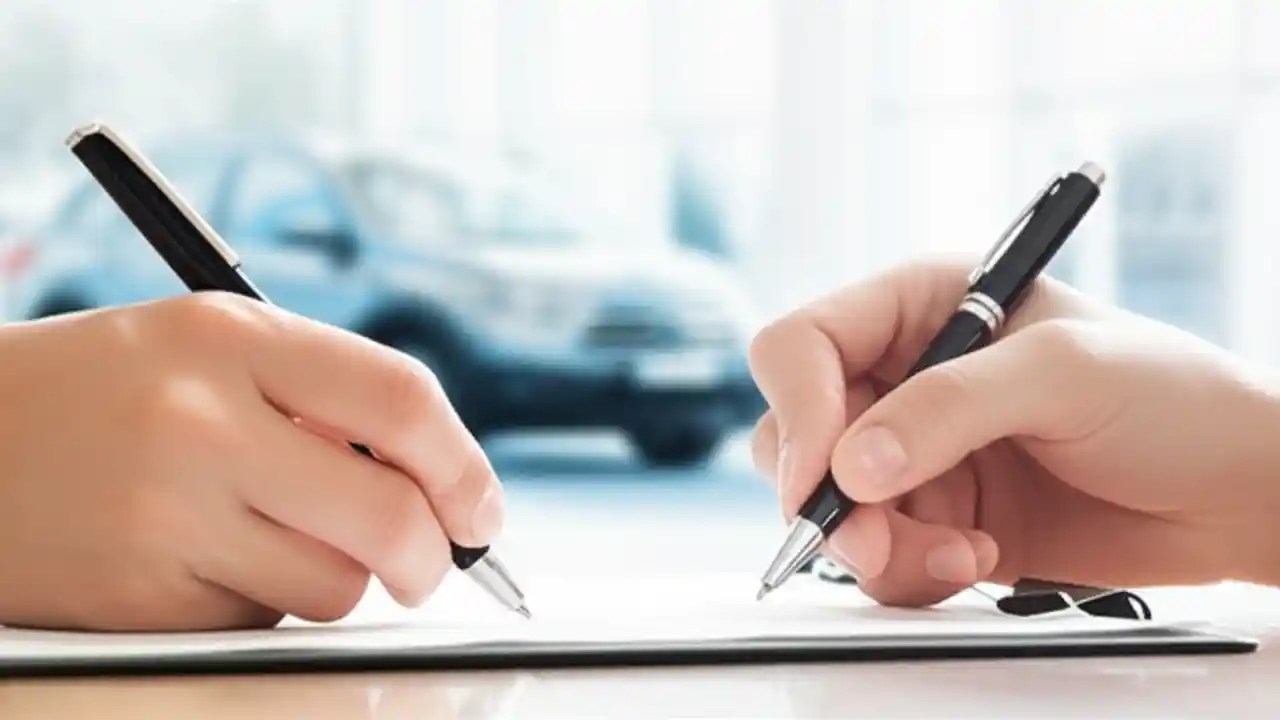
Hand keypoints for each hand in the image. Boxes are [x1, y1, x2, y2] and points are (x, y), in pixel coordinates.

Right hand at [0, 293, 502, 629]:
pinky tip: (201, 556)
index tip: (480, 508)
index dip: (465, 465)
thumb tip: (440, 479)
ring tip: (271, 534)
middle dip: (433, 555)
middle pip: (390, 514)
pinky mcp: (139, 597)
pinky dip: (260, 599)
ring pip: (334, 585)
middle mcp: (202, 421)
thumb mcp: (209, 345)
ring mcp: (167, 515)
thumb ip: (323, 396)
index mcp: (231, 337)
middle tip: (429, 563)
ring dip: (337, 576)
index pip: (401, 400)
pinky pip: (260, 618)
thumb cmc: (104, 390)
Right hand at [749, 259, 1279, 606]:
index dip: (799, 408)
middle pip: (795, 433)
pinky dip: (910, 570)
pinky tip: (977, 557)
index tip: (826, 474)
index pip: (803, 346)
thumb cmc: (1172, 397)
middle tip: (871, 537)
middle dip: (824, 495)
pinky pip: (876, 555)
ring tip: (956, 554)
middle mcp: (904, 377)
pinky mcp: (935, 518)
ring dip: (876, 544)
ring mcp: (916, 453)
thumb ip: (949, 409)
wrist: (1235, 492)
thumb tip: (850, 467)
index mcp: (921, 307)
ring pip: (828, 506)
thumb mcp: (1063, 373)